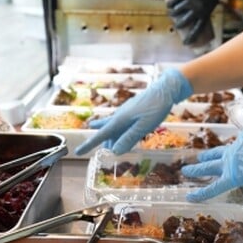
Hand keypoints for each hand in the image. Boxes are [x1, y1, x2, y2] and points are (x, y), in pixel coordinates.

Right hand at [74, 68, 192, 154]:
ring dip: (110, 137)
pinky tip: (122, 133)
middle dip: (102, 142)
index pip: (101, 135)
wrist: (165, 89)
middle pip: (106, 132)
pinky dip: (119, 131)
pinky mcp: (132, 111)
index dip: (89, 144)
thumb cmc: (156, 107)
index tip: (77, 152)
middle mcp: (119, 116)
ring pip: (113, 127)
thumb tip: (114, 151)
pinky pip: (121, 124)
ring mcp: (126, 113)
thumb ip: (129, 138)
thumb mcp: (144, 125)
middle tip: (99, 153)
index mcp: (120, 120)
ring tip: (109, 146)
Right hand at [167, 0, 225, 44]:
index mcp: (206, 13)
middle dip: (178, 24)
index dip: (191, 38)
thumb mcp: (210, 2)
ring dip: (172, 13)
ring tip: (171, 12)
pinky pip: (174, 0)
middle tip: (176, 23)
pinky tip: (168, 5)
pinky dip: (170, 3)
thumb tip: (192, 19)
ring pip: (177, 10)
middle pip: (184, 21)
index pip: (198, 29)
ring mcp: (191, 0)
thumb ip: (203, 10)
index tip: (186, 43)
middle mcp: (198, 8)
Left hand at [181, 112, 242, 201]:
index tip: (241, 151)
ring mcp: (234, 159)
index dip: (240, 150)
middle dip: (208, 156)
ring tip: (186, 171)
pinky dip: (202, 191)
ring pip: (211, 166)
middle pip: (220, 153)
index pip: (241, 146)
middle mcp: (239, 147)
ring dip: (198, 169)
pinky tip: (190, 196)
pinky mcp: (234, 175)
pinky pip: (214, 186)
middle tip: (197, 157)